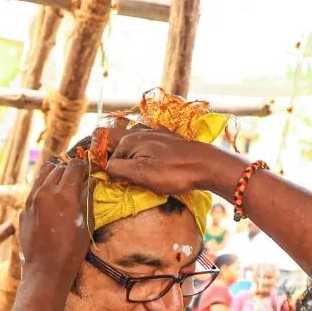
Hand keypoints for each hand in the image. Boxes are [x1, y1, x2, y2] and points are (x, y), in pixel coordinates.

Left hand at [18, 156, 91, 278]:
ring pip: (42, 175)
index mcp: (64, 194)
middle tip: (76, 179)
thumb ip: (88, 197)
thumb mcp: (87, 223)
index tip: (87, 170)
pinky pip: (34, 191)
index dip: (83, 165)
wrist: (45, 270)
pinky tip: (50, 201)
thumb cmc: (72, 250)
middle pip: (58, 168)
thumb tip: (91, 181)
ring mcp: (31, 201)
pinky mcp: (23, 211)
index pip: (74, 165)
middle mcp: (45, 193)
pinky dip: (43, 189)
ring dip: (54, 176)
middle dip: (69, 170)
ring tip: (62, 185)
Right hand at [106, 127, 230, 196]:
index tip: (109, 179)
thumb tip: (104, 167)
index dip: (104, 167)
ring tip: (126, 165)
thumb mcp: (141, 175)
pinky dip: (140, 145)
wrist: (207, 165)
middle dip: (108, 151)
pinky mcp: (167, 137)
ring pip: (129, 136)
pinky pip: (146, 137)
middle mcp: (140, 132)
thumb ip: (118, 169)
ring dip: (124, 148)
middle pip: (113, 137)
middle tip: (113, 170)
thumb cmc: (174, 172)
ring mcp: (155, 132)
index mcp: (131, 140)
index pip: (106, 154)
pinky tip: (145, 154)